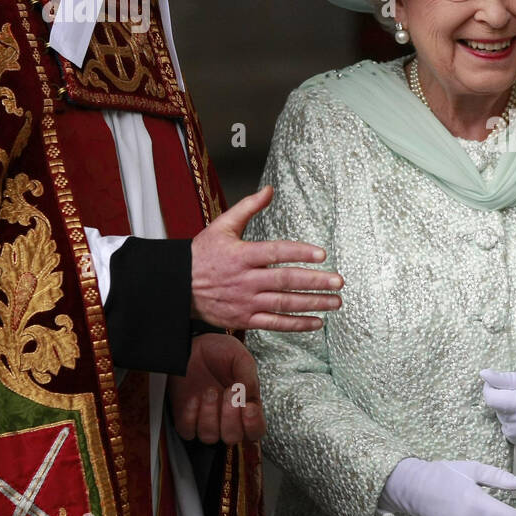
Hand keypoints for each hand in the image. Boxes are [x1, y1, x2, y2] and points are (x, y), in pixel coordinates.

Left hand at [169, 332, 265, 444]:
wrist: (192, 345)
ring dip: (210, 414)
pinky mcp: (186, 418)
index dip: (253, 424)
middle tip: (228, 392)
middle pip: (233, 437)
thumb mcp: (239, 358)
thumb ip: (248, 377)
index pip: (255, 430)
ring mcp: (206, 419)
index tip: (248, 406)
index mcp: (246, 405)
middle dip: (230, 417)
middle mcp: (227, 416)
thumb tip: (248, 395)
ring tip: (210, 391)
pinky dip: (191, 416)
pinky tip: (194, 398)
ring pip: (210, 437)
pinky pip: (188, 431)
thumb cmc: (218, 351)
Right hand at [191, 185, 344, 331]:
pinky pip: (274, 324)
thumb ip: (248, 207)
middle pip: (285, 281)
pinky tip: (316, 322)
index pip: (276, 252)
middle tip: (339, 281)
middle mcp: (245, 280)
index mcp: (242, 255)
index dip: (300, 252)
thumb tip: (269, 190)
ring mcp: (245, 302)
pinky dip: (296, 325)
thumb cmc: (201, 255)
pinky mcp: (244, 319)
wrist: (177, 286)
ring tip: (335, 302)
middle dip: (315, 282)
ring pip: (284, 304)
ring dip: (313, 304)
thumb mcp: (221, 226)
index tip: (322, 254)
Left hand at [481, 370, 515, 448]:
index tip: (498, 381)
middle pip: (497, 409)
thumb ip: (507, 379)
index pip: (491, 398)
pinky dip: (515, 423)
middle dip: (504, 398)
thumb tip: (484, 375)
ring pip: (502, 421)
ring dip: (508, 412)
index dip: (491, 387)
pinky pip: (510, 432)